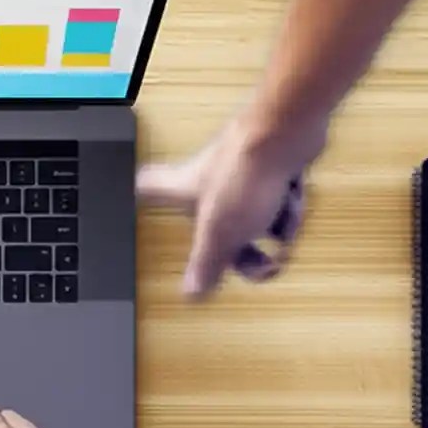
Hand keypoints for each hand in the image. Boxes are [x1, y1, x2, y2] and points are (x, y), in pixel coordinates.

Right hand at [137, 111, 319, 298]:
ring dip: (277, 226)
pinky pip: (276, 197)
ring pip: (252, 214)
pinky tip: (294, 200)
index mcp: (183, 193)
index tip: (133, 193)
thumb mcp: (220, 234)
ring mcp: (239, 171)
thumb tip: (190, 294)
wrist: (284, 133)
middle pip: (216, 222)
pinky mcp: (269, 164)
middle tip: (264, 265)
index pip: (148, 187)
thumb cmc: (243, 177)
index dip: (140, 192)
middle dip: (247, 251)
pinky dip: (289, 205)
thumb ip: (206, 266)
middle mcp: (206, 181)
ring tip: (284, 220)